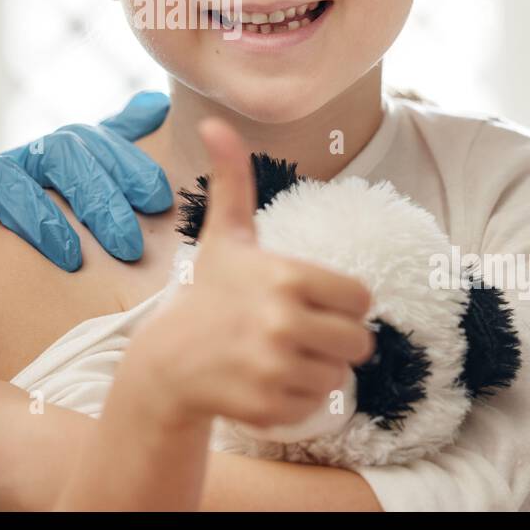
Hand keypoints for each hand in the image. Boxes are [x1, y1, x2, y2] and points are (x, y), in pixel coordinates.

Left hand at [0, 91, 173, 397]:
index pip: (1, 180)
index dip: (37, 211)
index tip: (69, 255)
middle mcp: (4, 169)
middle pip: (53, 151)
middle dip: (95, 191)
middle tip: (127, 243)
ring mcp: (36, 167)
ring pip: (83, 142)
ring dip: (124, 167)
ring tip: (158, 204)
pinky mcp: (64, 176)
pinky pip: (99, 139)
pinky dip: (130, 126)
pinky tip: (158, 115)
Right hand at [124, 117, 374, 431]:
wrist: (167, 362)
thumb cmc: (208, 293)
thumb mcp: (226, 236)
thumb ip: (232, 179)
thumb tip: (213, 121)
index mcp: (287, 277)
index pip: (361, 299)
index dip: (339, 302)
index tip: (308, 301)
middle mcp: (284, 323)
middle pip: (360, 342)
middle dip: (334, 339)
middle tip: (296, 333)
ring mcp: (275, 369)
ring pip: (340, 377)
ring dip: (316, 369)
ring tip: (278, 356)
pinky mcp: (270, 407)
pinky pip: (316, 406)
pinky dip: (298, 399)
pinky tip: (266, 381)